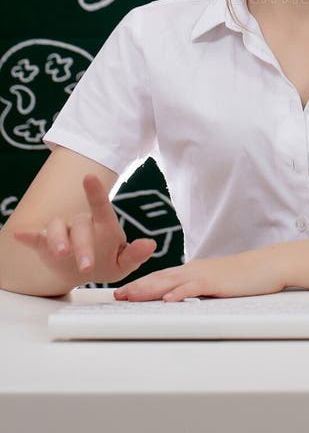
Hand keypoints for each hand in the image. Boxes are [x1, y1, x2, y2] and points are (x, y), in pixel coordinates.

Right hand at [13, 174, 155, 283]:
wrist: (86, 268)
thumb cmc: (108, 260)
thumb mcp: (123, 263)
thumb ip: (135, 254)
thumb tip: (150, 245)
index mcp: (103, 224)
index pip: (100, 205)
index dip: (95, 191)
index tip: (89, 178)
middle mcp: (81, 223)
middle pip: (80, 227)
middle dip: (83, 247)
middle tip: (87, 266)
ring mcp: (63, 232)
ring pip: (56, 228)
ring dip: (57, 240)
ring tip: (60, 253)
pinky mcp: (45, 243)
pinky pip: (36, 237)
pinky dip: (28, 236)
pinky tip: (20, 235)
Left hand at [114, 246, 285, 301]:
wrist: (268, 265)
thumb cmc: (245, 276)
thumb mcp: (217, 283)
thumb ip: (200, 289)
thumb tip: (185, 300)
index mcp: (194, 271)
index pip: (162, 277)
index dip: (142, 284)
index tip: (125, 291)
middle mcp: (194, 270)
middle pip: (160, 278)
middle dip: (138, 286)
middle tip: (117, 295)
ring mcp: (204, 274)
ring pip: (171, 281)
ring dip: (150, 289)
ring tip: (131, 296)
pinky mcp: (217, 281)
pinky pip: (194, 287)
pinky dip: (180, 293)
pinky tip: (168, 299)